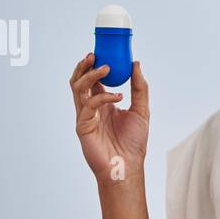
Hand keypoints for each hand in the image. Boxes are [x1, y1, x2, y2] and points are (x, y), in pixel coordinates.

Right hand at [70, 53, 148, 181]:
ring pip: (78, 88)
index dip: (94, 65)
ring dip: (90, 75)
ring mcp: (85, 116)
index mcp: (102, 104)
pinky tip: (118, 97)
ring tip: (106, 68)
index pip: (93, 79)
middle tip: (94, 55)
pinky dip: (103, 97)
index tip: (102, 51)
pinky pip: (88, 105)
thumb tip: (136, 64)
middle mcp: (91, 108)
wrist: (128, 167)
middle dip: (84, 66)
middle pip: (79, 80)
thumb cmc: (133, 143)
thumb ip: (139, 88)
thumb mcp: (141, 111)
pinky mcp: (83, 126)